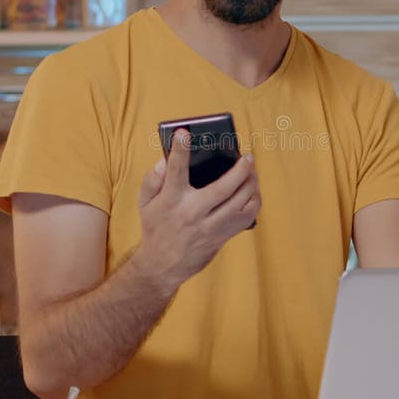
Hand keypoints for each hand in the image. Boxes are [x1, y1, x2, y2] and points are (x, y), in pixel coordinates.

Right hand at [133, 129, 260, 289]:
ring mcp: (210, 227)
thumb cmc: (155, 227)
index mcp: (171, 200)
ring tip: (253, 171)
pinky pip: (246, 218)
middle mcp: (192, 212)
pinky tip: (253, 192)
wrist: (162, 265)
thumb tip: (165, 160)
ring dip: (251, 184)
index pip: (175, 171)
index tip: (184, 133)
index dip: (179, 151)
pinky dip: (254, 202)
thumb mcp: (145, 203)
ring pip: (240, 203)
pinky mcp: (221, 236)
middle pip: (223, 188)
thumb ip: (152, 179)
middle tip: (248, 156)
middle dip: (240, 169)